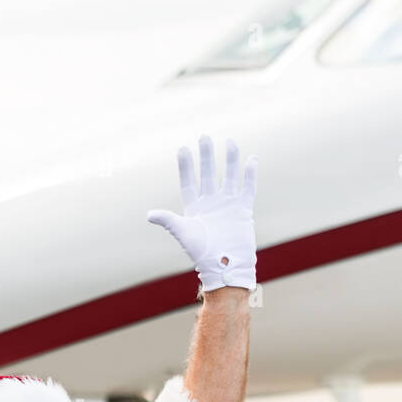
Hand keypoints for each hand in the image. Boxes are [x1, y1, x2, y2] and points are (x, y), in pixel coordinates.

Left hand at [147, 135, 257, 291]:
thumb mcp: (183, 233)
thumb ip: (168, 220)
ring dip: (230, 160)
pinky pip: (248, 187)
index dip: (186, 166)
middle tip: (204, 137)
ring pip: (229, 176)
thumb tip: (149, 214)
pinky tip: (251, 158)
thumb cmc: (201, 253)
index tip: (182, 149)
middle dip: (206, 156)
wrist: (225, 265)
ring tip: (230, 141)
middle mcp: (211, 203)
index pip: (189, 182)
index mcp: (194, 208)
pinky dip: (249, 174)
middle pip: (208, 174)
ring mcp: (228, 204)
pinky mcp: (243, 209)